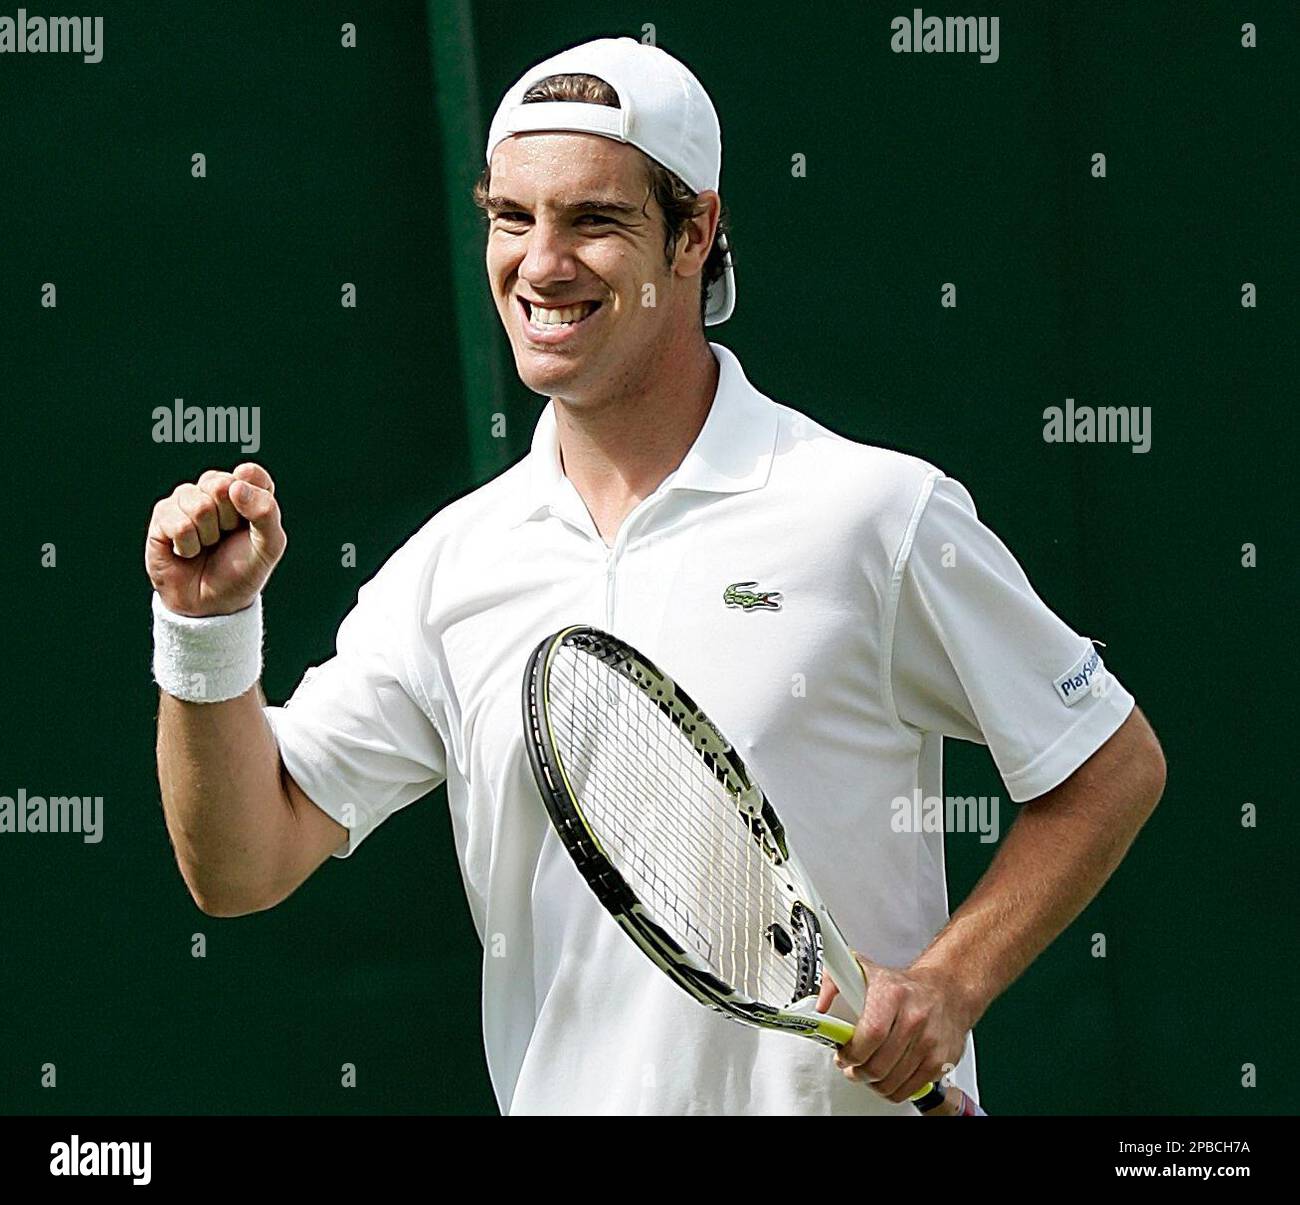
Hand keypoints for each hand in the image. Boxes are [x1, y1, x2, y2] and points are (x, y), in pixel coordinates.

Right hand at [145, 462, 286, 616]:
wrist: (211, 603)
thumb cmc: (242, 570)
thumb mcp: (269, 545)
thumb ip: (266, 511)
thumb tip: (235, 486)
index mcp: (244, 491)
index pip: (250, 474)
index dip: (251, 500)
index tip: (251, 524)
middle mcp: (214, 490)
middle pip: (221, 484)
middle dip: (229, 519)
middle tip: (226, 537)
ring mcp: (186, 500)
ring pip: (198, 505)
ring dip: (207, 535)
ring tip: (207, 545)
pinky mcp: (162, 515)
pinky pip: (178, 523)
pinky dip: (188, 546)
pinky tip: (188, 552)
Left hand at [818, 954, 974, 1104]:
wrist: (947, 991)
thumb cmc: (903, 986)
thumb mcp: (865, 972)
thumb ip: (835, 982)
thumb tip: (821, 1005)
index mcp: (892, 994)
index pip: (871, 1034)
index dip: (852, 1052)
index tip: (843, 1055)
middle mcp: (914, 1018)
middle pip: (878, 1064)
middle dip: (858, 1072)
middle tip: (851, 1068)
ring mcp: (930, 1042)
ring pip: (892, 1082)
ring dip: (873, 1083)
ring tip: (867, 1072)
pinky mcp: (941, 1061)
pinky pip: (909, 1089)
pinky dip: (893, 1090)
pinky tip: (887, 1077)